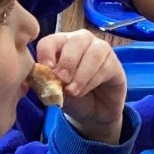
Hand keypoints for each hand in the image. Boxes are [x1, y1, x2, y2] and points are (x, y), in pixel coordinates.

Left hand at [35, 30, 127, 144]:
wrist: (93, 114)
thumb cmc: (71, 97)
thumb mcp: (54, 91)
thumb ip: (46, 82)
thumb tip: (38, 77)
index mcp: (61, 44)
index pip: (51, 40)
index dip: (47, 52)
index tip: (46, 68)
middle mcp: (82, 42)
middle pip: (75, 41)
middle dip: (67, 61)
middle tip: (62, 79)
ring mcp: (100, 50)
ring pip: (93, 53)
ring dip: (81, 74)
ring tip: (72, 91)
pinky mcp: (115, 63)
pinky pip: (104, 67)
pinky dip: (91, 81)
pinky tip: (83, 91)